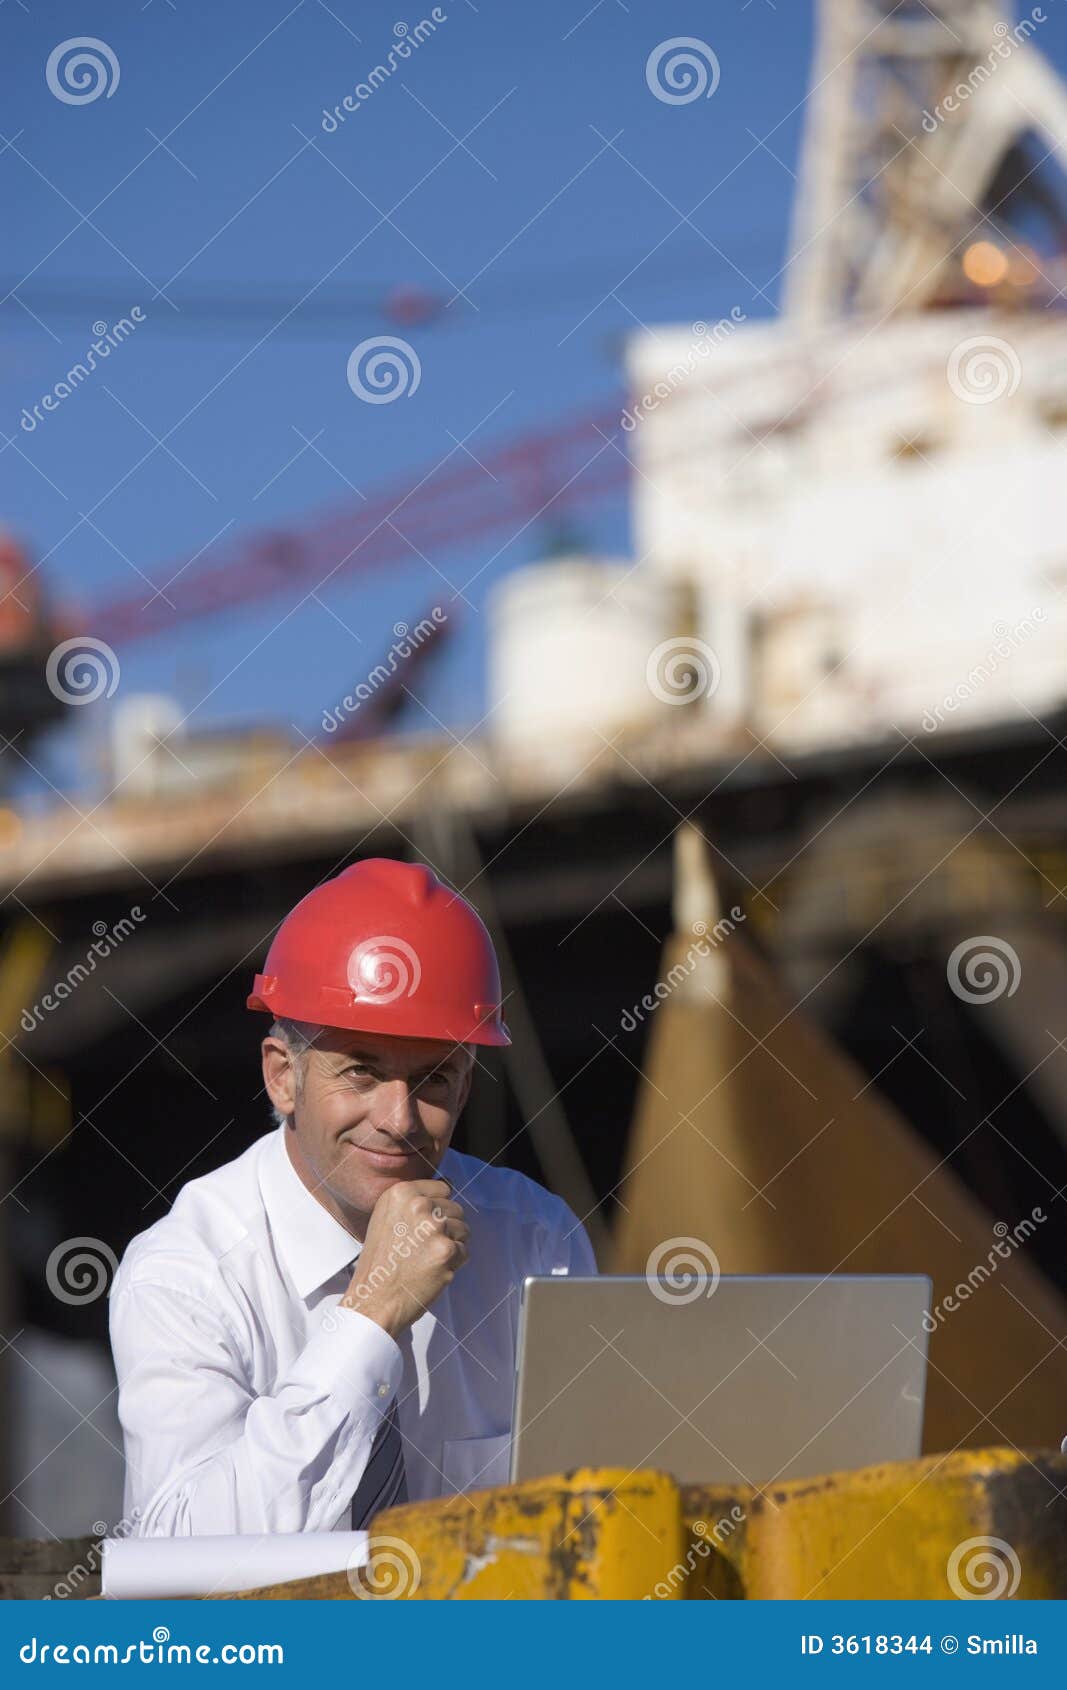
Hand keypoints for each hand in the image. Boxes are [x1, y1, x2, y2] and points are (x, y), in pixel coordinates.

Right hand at [341, 1178, 468, 1338]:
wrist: (374, 1298)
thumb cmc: (381, 1262)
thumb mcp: (387, 1217)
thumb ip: (415, 1200)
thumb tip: (450, 1183)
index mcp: (401, 1193)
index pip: (443, 1188)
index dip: (437, 1209)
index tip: (424, 1226)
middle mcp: (418, 1205)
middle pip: (455, 1208)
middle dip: (446, 1228)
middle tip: (423, 1248)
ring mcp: (434, 1227)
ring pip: (463, 1229)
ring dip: (451, 1245)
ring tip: (426, 1259)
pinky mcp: (446, 1250)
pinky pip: (464, 1252)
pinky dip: (453, 1264)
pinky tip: (431, 1271)